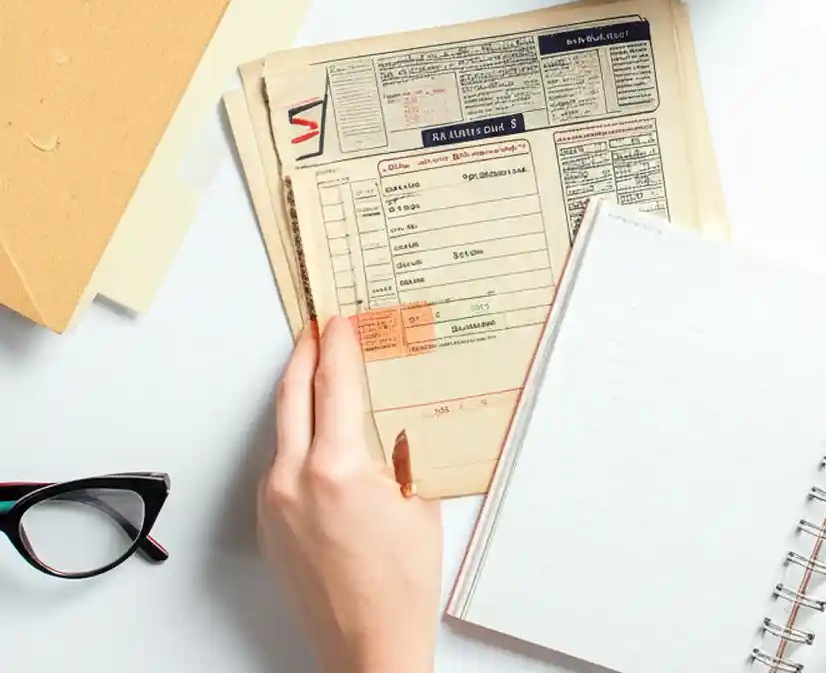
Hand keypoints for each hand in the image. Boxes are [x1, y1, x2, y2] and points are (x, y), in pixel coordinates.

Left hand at [259, 316, 442, 672]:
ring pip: (282, 429)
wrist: (368, 641)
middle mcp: (294, 479)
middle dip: (304, 356)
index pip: (333, 386)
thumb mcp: (418, 503)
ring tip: (318, 376)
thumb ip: (398, 455)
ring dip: (298, 397)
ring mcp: (274, 501)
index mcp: (337, 468)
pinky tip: (318, 437)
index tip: (339, 322)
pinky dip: (297, 440)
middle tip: (316, 330)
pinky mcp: (268, 522)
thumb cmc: (400, 584)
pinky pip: (280, 465)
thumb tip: (388, 424)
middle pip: (291, 395)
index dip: (337, 346)